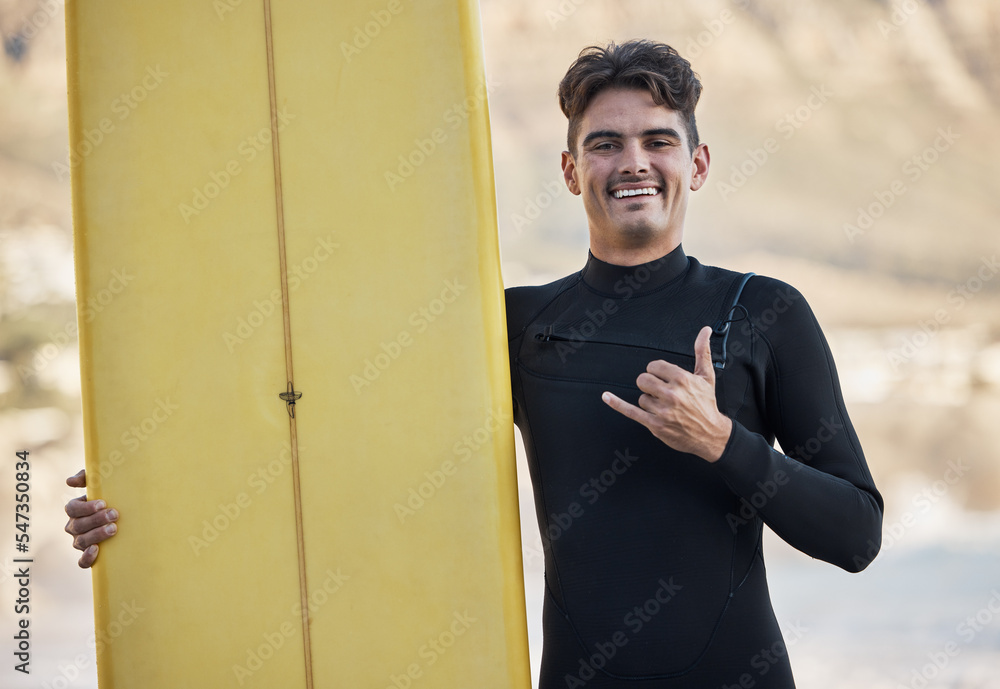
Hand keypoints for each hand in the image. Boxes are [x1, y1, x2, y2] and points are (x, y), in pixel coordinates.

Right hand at [64, 469, 117, 567]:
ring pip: (81, 542)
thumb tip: (70, 481)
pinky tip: (97, 550)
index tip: (103, 503)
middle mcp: (75, 527)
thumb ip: (88, 477)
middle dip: (96, 520)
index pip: (72, 508)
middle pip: (78, 525)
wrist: (130, 519)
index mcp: (76, 510)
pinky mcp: (89, 556)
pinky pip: (82, 562)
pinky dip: (87, 558)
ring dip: (96, 535)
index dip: (85, 507)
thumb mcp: (103, 485)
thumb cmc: (112, 497)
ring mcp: (80, 542)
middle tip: (114, 514)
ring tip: (113, 529)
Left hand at [602, 325, 732, 461]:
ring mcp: (662, 410)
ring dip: (650, 401)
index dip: (657, 372)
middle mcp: (672, 394)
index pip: (654, 366)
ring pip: (641, 397)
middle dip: (649, 384)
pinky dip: (617, 404)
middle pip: (643, 379)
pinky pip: (630, 411)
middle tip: (660, 391)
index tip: (663, 378)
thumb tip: (705, 330)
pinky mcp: (655, 424)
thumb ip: (702, 351)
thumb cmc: (706, 405)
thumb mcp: (707, 376)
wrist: (710, 434)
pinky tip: (607, 397)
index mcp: (682, 379)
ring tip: (665, 407)